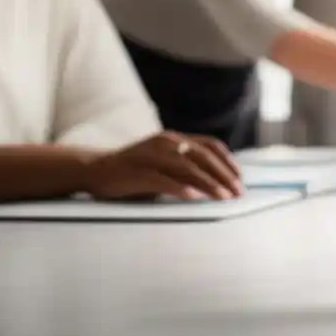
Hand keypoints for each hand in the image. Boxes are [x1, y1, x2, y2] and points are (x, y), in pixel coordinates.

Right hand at [82, 132, 244, 200]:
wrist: (95, 170)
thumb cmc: (134, 170)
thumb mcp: (163, 163)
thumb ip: (185, 166)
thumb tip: (216, 180)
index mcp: (175, 138)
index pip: (210, 145)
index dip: (228, 161)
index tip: (240, 178)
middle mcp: (167, 142)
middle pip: (204, 157)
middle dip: (225, 175)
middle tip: (238, 193)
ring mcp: (152, 156)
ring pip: (188, 168)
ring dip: (209, 184)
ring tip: (224, 198)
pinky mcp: (138, 172)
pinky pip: (164, 180)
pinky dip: (181, 188)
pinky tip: (194, 198)